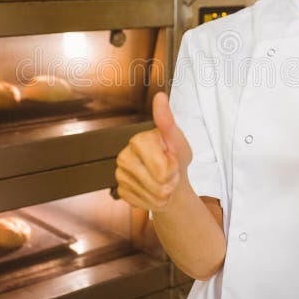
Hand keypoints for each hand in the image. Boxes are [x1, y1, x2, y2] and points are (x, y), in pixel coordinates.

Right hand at [115, 91, 192, 212]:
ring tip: (163, 183)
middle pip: (157, 182)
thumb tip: (160, 97)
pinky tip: (152, 191)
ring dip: (162, 193)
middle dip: (169, 183)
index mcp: (139, 140)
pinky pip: (141, 202)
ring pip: (150, 194)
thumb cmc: (175, 157)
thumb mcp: (178, 141)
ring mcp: (120, 174)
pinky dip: (152, 201)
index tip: (172, 160)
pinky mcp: (120, 190)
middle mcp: (125, 155)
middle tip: (169, 174)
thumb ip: (167, 121)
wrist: (170, 179)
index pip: (162, 167)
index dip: (173, 169)